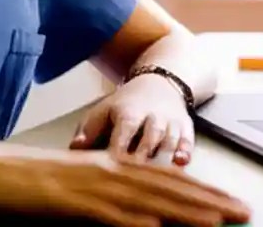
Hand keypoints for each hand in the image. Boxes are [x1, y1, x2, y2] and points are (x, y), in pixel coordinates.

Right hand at [0, 141, 251, 226]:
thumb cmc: (14, 185)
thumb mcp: (65, 189)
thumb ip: (96, 200)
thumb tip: (131, 217)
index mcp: (104, 165)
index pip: (163, 177)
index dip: (201, 190)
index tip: (230, 202)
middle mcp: (103, 170)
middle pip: (167, 185)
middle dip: (210, 200)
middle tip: (245, 212)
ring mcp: (85, 185)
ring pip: (148, 199)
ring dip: (188, 211)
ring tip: (221, 221)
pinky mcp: (65, 203)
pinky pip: (108, 215)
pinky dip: (137, 222)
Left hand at [70, 74, 195, 165]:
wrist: (158, 83)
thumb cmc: (126, 105)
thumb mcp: (104, 110)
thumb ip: (88, 130)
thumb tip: (74, 149)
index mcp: (129, 112)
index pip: (124, 132)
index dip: (119, 150)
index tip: (112, 168)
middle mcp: (152, 116)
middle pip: (149, 137)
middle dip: (142, 156)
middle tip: (134, 178)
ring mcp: (170, 122)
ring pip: (169, 139)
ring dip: (162, 156)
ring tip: (155, 177)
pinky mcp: (186, 127)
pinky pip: (188, 140)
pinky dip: (185, 151)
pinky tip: (180, 163)